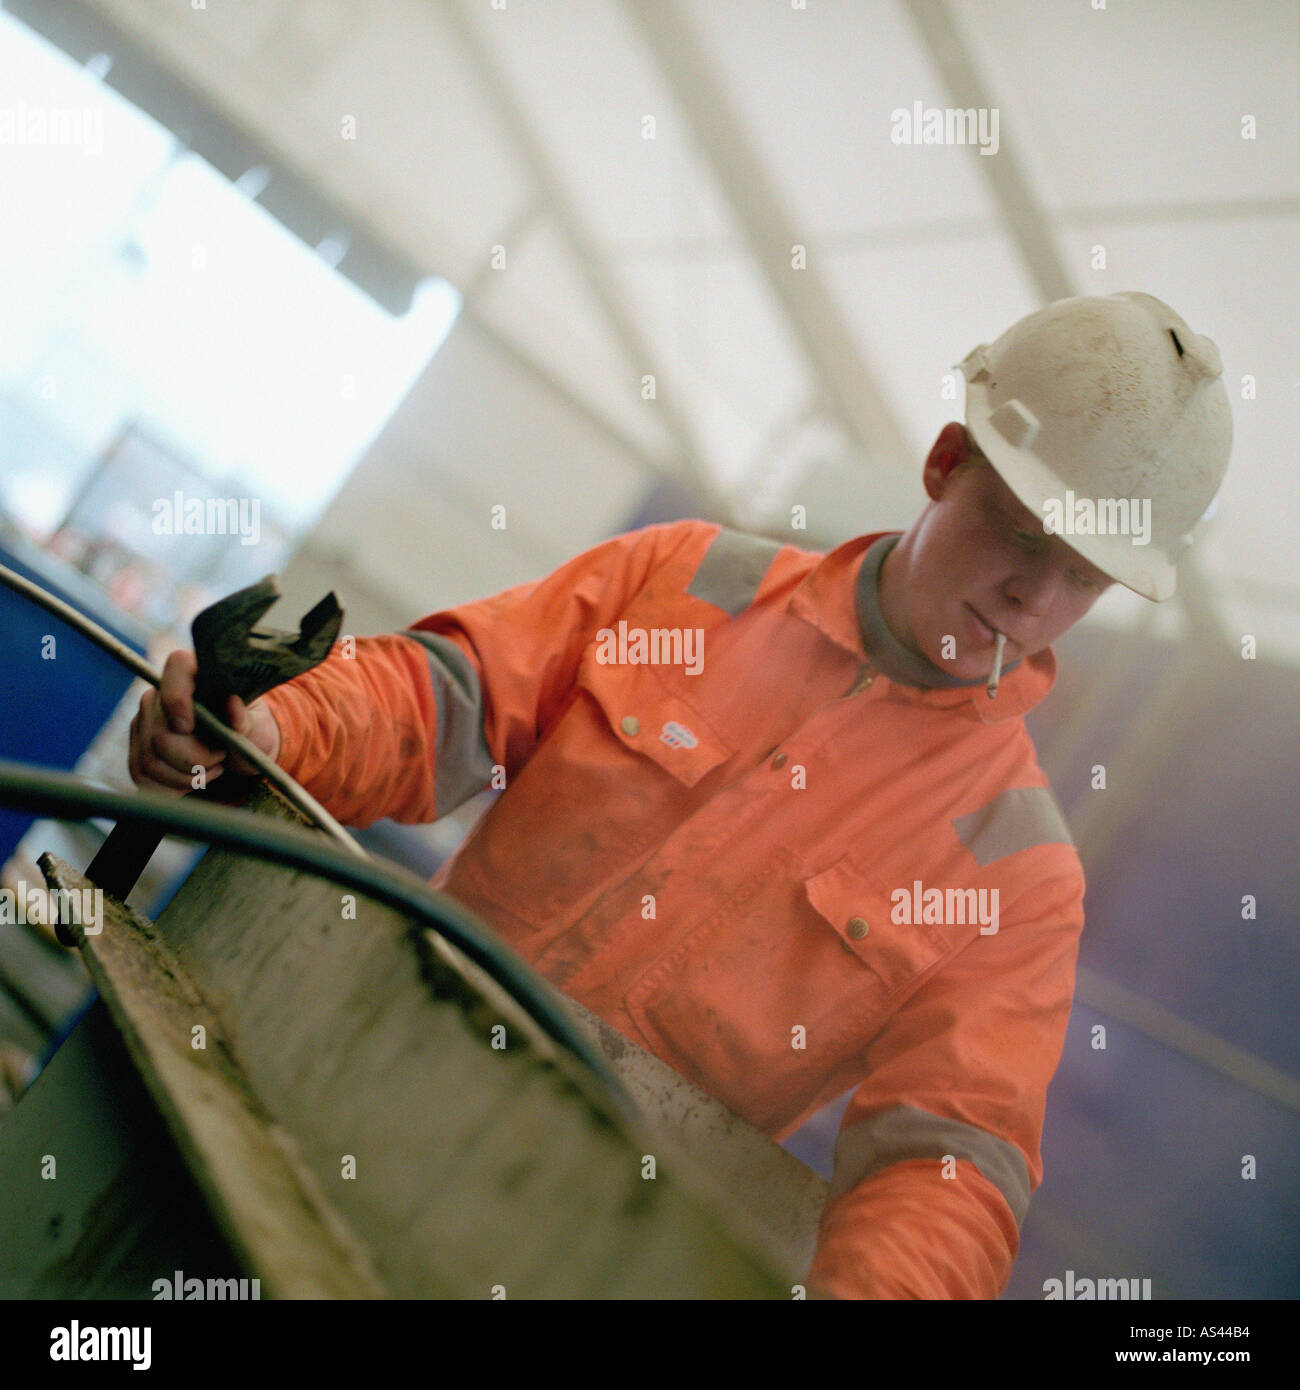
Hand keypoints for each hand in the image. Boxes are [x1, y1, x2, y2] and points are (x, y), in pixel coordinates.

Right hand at [128, 649, 280, 794]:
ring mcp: (145, 722)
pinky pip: (143, 776)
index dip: (176, 699)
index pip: (176, 668)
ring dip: (186, 776)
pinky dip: (173, 786)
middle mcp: (161, 694)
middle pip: (161, 734)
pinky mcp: (137, 749)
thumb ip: (245, 718)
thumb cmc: (250, 732)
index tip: (189, 727)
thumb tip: (233, 704)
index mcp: (196, 675)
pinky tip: (194, 779)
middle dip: (195, 758)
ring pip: (150, 760)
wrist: (239, 753)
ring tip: (211, 767)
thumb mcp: (257, 726)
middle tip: (220, 756)